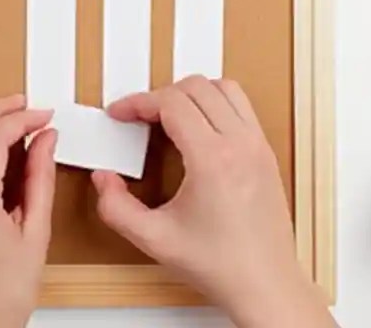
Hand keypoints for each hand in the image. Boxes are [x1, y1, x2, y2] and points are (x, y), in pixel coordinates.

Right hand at [90, 76, 335, 327]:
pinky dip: (216, 105)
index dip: (138, 102)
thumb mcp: (154, 239)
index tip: (121, 114)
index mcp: (213, 159)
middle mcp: (240, 145)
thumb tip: (103, 180)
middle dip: (161, 95)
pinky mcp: (267, 154)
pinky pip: (242, 107)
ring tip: (169, 117)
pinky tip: (199, 130)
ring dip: (192, 94)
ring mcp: (258, 146)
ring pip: (224, 88)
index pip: (171, 102)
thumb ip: (117, 208)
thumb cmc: (220, 264)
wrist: (264, 284)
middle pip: (196, 87)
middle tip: (139, 117)